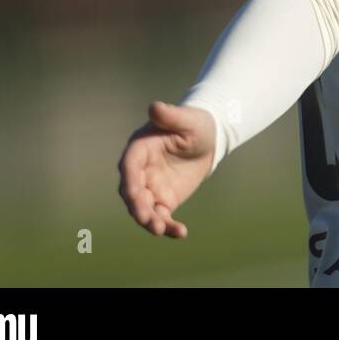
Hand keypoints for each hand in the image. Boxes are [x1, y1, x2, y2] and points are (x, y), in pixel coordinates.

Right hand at [118, 100, 215, 237]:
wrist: (208, 141)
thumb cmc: (195, 124)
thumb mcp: (187, 119)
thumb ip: (170, 115)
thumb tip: (154, 107)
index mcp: (140, 149)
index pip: (129, 166)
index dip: (130, 181)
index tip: (135, 195)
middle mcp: (139, 171)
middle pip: (132, 193)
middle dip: (138, 208)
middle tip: (150, 221)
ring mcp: (149, 187)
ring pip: (143, 209)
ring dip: (150, 221)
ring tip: (162, 230)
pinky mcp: (163, 200)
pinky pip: (161, 216)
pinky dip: (168, 226)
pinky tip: (180, 233)